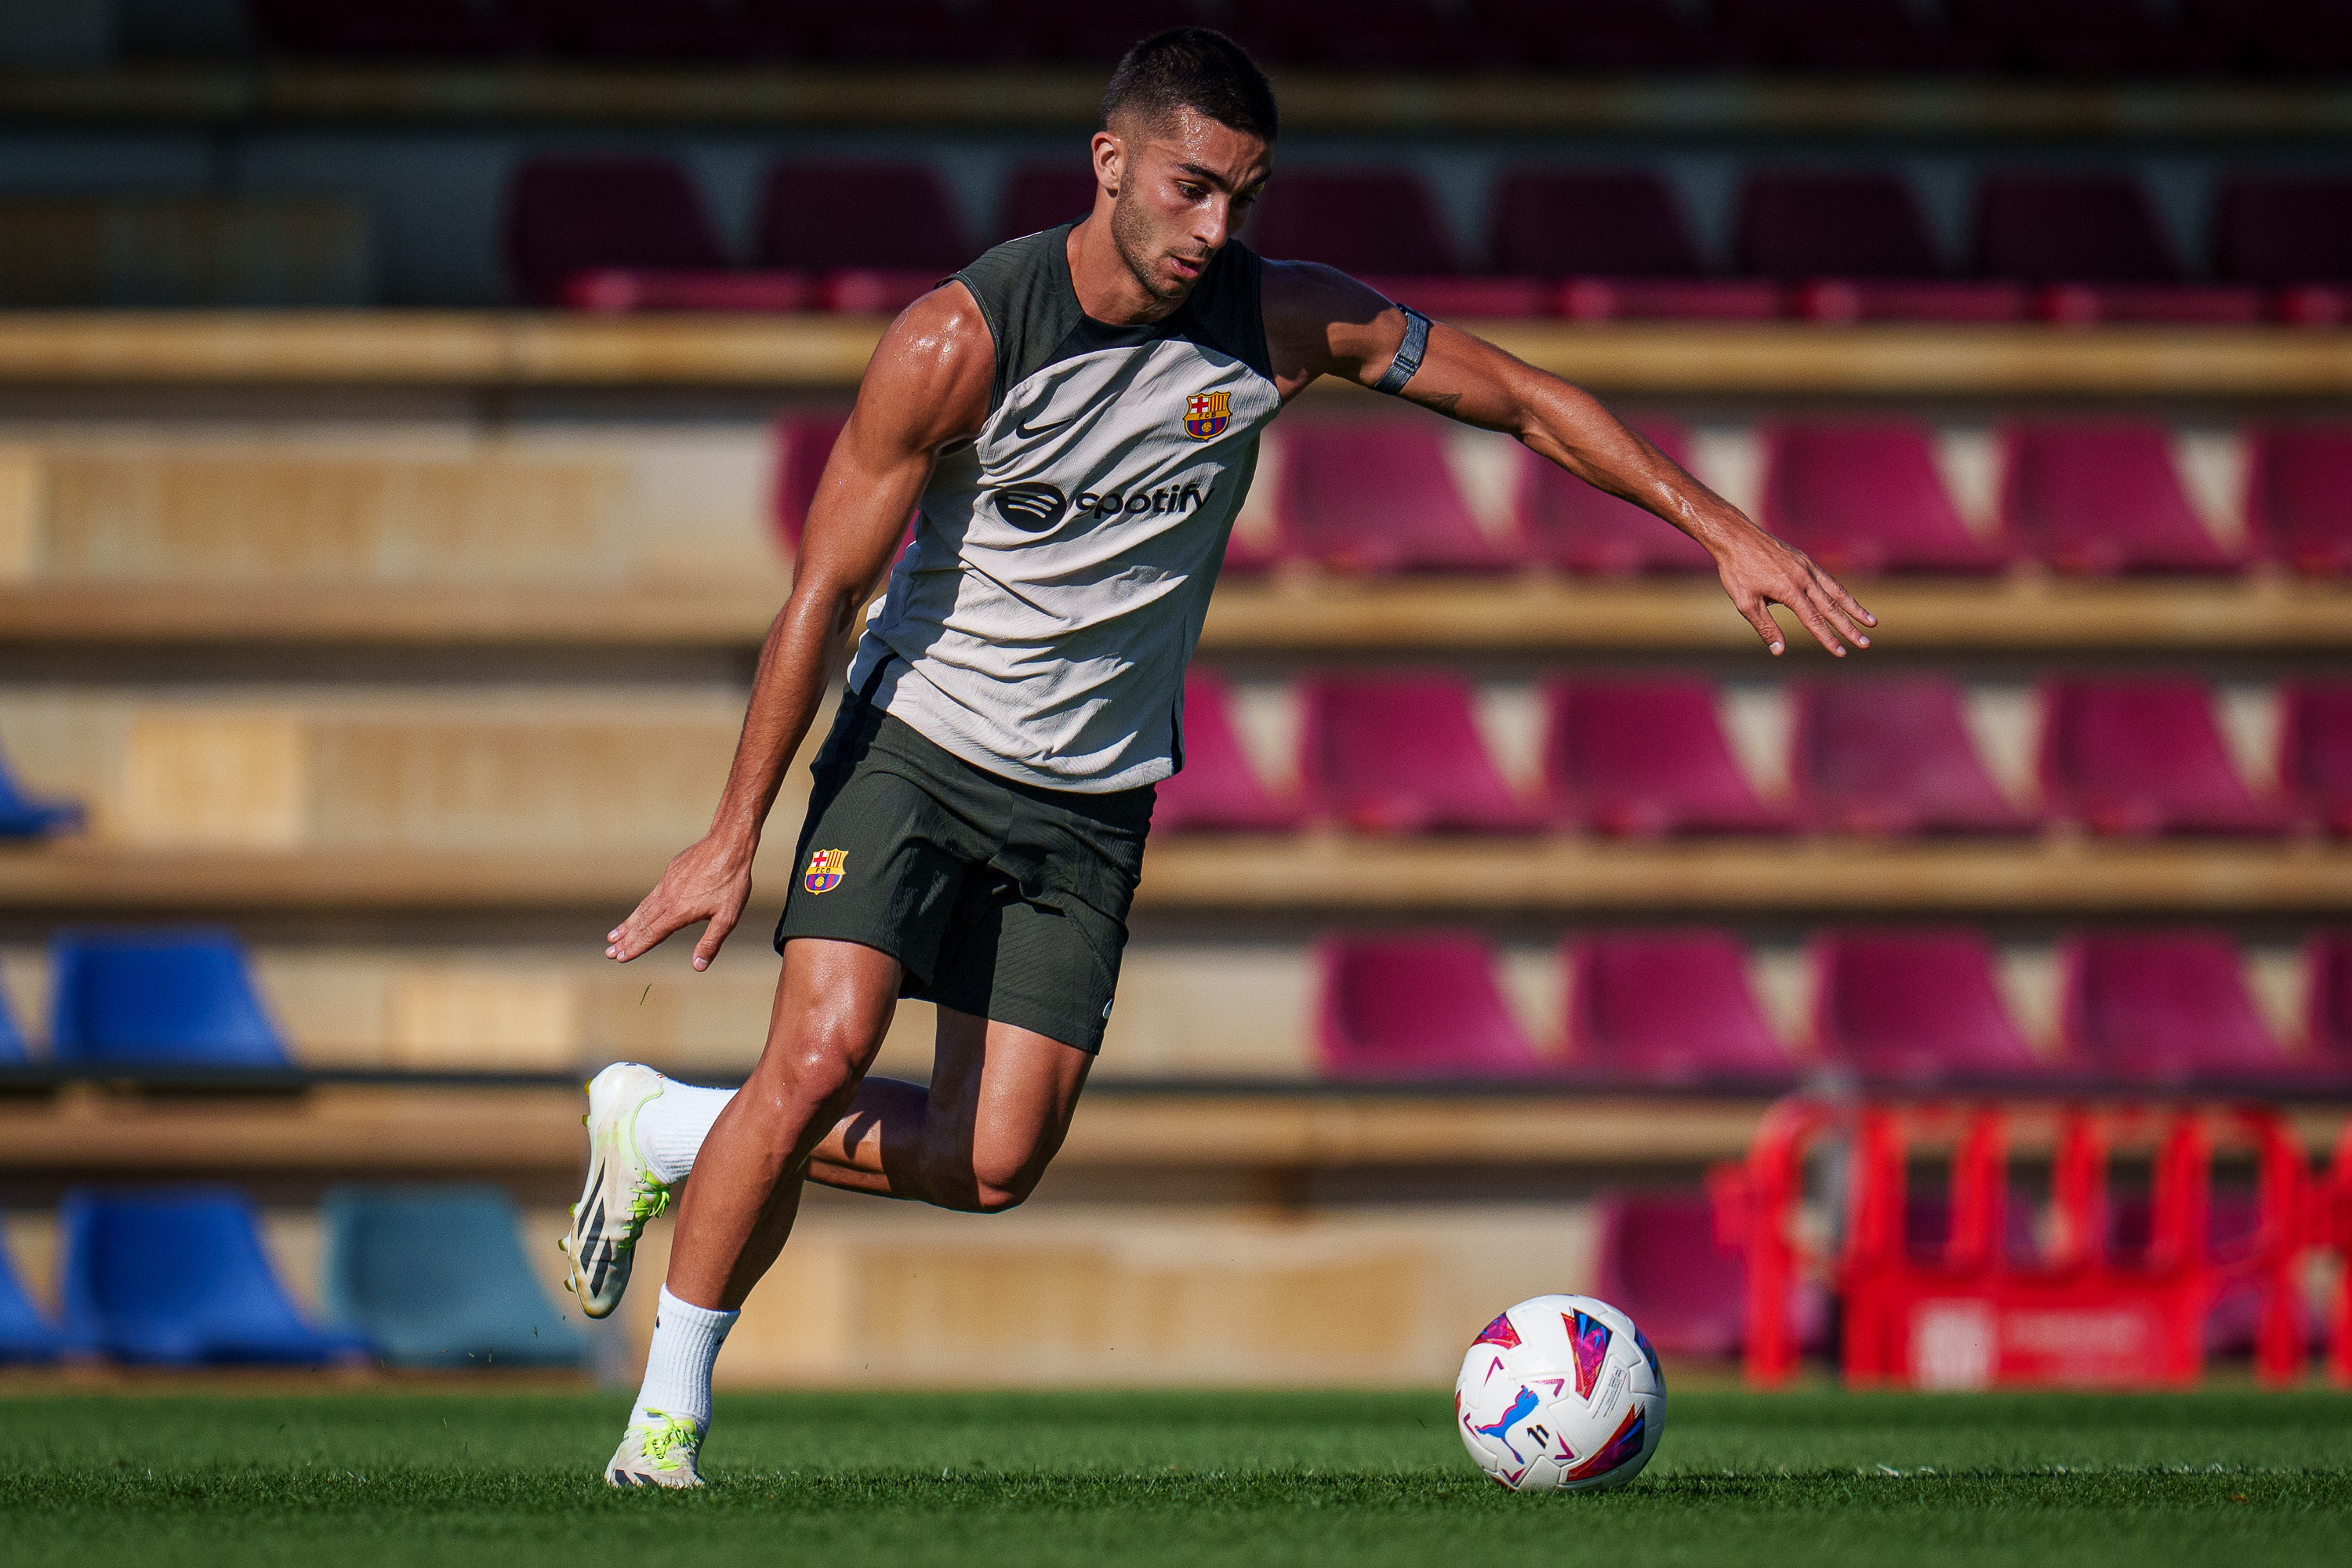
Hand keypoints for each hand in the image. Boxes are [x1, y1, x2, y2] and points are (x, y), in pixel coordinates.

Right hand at [606, 833, 754, 969]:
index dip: (636, 948)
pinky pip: (651, 895)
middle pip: (642, 923)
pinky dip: (640, 907)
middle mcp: (667, 899)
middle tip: (609, 952)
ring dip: (628, 924)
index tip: (620, 958)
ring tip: (613, 935)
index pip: (652, 935)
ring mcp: (667, 884)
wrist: (727, 845)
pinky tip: (638, 913)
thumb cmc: (731, 883)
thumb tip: (698, 967)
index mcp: (678, 912)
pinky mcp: (670, 873)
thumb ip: (711, 943)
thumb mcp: (727, 918)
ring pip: (643, 909)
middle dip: (626, 940)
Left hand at [1713, 524, 1875, 656]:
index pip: (1814, 620)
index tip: (1841, 653)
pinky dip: (1841, 592)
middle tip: (1866, 644)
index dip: (1828, 639)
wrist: (1736, 536)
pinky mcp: (1805, 560)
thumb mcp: (1746, 603)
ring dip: (1855, 608)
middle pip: (1832, 608)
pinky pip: (1828, 579)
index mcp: (1790, 590)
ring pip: (1837, 591)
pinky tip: (1848, 601)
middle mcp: (1804, 578)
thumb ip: (1765, 627)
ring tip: (1871, 622)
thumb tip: (1779, 651)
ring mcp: (1807, 567)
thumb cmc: (1737, 571)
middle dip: (1850, 628)